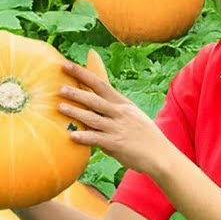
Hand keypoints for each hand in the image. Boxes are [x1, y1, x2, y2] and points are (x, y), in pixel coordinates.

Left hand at [57, 61, 171, 177]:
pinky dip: (84, 137)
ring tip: (60, 108)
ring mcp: (117, 128)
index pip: (100, 84)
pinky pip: (96, 139)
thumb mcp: (132, 115)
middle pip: (94, 99)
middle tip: (60, 88)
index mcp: (122, 103)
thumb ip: (113, 110)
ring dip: (75, 112)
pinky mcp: (116, 144)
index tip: (66, 65)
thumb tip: (93, 106)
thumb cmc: (144, 136)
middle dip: (76, 92)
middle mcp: (119, 113)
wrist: (160, 155)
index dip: (82, 73)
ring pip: (92, 117)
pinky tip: (72, 135)